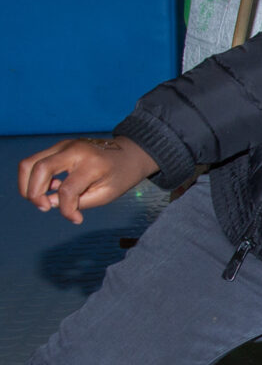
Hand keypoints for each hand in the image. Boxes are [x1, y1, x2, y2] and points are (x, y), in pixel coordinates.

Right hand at [18, 136, 157, 224]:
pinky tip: (53, 186)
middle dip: (34, 193)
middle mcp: (74, 150)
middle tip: (44, 207)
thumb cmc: (121, 175)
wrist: (130, 152)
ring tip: (43, 198)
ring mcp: (63, 145)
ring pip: (29, 163)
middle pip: (39, 169)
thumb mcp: (107, 193)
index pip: (68, 189)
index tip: (76, 219)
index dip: (66, 209)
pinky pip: (35, 161)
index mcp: (93, 163)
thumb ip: (79, 201)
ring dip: (27, 185)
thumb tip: (50, 203)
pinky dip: (34, 177)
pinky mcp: (58, 147)